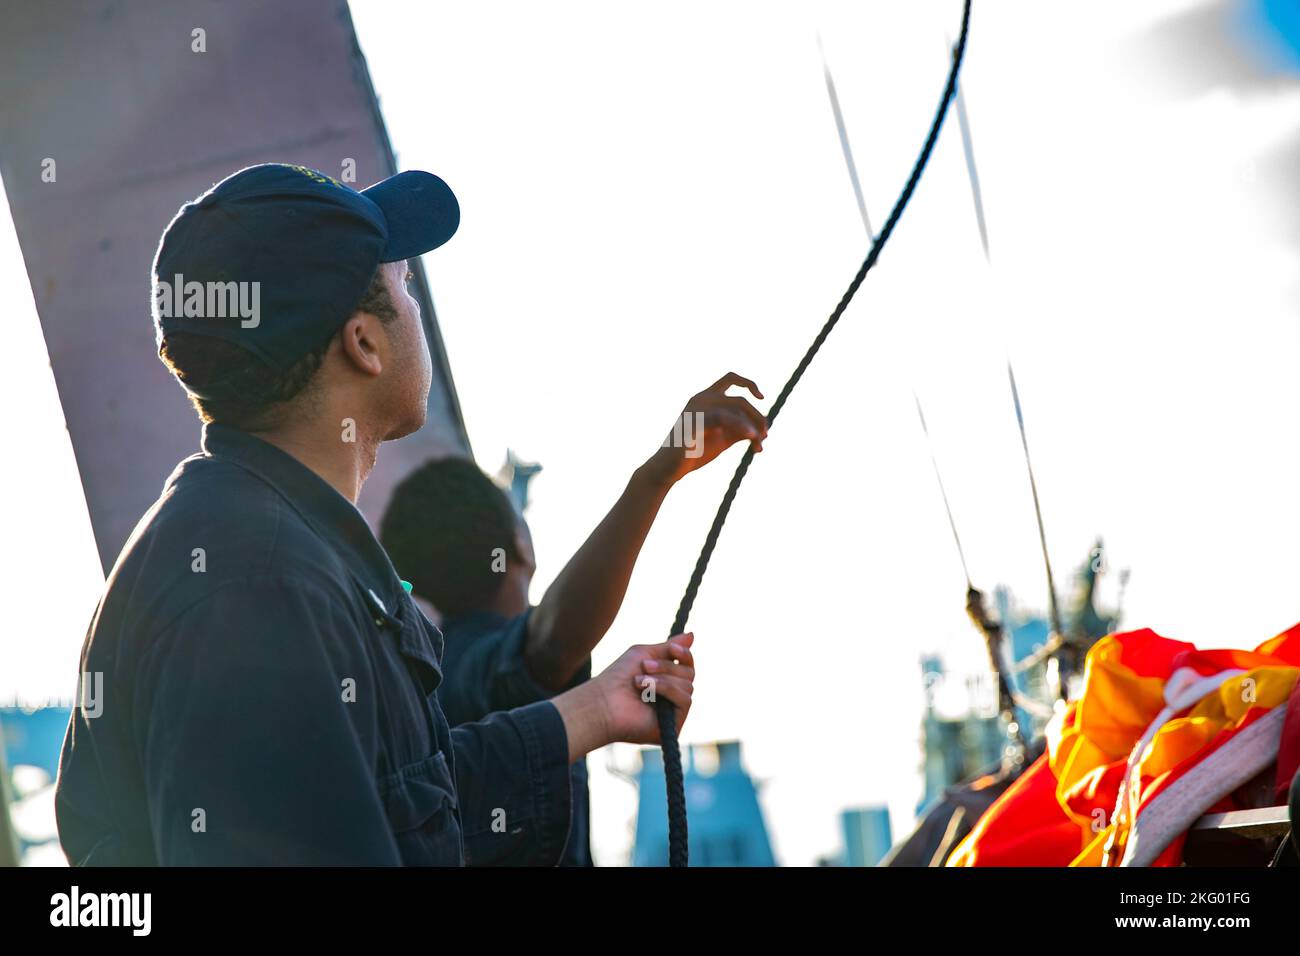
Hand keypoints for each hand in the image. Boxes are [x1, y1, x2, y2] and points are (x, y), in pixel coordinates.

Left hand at [596, 633, 695, 744]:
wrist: (603, 702)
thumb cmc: (618, 678)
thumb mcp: (643, 655)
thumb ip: (668, 647)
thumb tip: (693, 634)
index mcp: (665, 680)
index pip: (687, 665)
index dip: (684, 654)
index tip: (672, 648)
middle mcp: (672, 698)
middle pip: (689, 674)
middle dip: (667, 667)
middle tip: (644, 666)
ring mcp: (673, 713)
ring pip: (687, 686)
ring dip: (663, 678)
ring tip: (638, 682)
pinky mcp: (674, 727)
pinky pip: (685, 700)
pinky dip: (666, 690)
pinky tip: (646, 692)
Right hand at [646, 373, 766, 484]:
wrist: (669, 469)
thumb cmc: (693, 454)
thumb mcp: (722, 440)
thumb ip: (740, 431)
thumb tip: (763, 431)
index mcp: (706, 398)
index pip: (731, 379)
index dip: (749, 384)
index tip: (761, 398)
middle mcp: (701, 399)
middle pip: (740, 399)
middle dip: (758, 417)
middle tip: (764, 437)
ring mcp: (697, 409)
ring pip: (736, 408)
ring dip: (753, 427)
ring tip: (758, 446)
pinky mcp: (694, 422)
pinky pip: (724, 418)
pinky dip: (741, 426)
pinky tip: (751, 438)